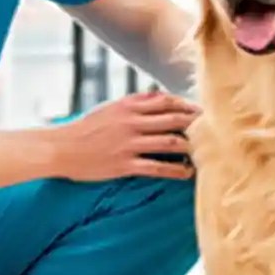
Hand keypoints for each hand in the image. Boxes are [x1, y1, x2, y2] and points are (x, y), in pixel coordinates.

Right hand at [49, 91, 200, 181]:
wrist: (62, 148)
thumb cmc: (85, 128)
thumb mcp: (109, 109)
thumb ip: (133, 104)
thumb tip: (158, 100)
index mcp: (127, 105)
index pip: (165, 101)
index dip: (186, 105)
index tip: (200, 111)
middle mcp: (131, 122)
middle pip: (173, 119)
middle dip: (195, 125)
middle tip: (213, 130)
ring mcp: (129, 143)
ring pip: (170, 142)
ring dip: (190, 147)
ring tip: (203, 152)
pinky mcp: (125, 164)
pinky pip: (157, 167)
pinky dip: (175, 170)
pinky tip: (186, 173)